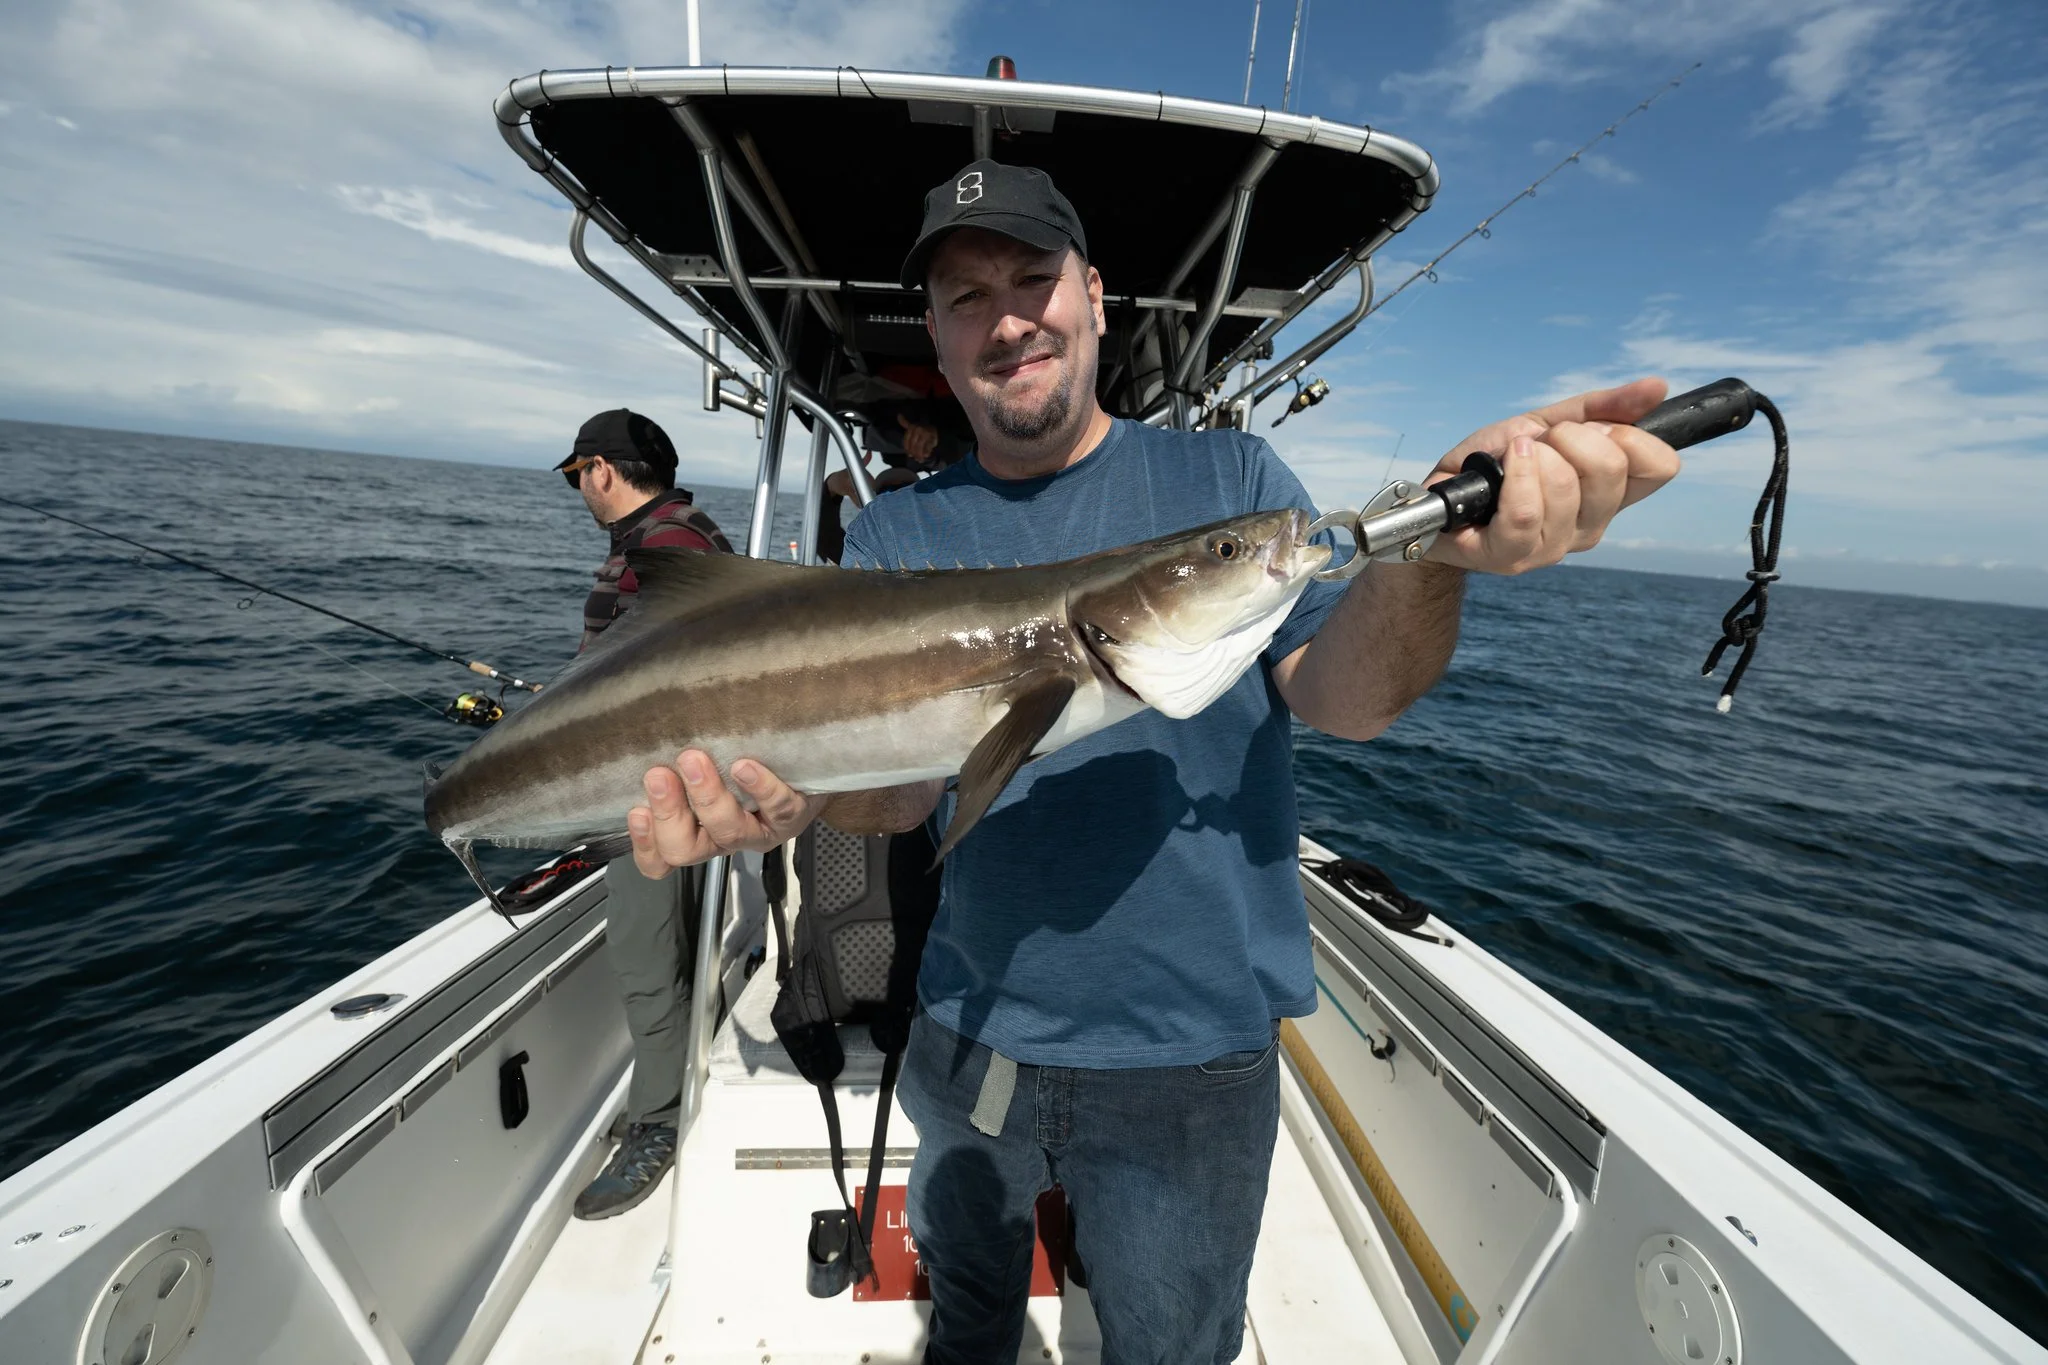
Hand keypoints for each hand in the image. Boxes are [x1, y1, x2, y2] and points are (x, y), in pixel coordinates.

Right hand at [626, 749, 826, 876]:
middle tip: (659, 776)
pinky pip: (777, 808)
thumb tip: (641, 740)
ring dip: (707, 796)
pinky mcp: (792, 815)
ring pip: (729, 831)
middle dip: (669, 813)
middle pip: (686, 849)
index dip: (645, 844)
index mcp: (696, 834)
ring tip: (694, 761)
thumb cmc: (746, 765)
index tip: (637, 811)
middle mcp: (724, 839)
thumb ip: (675, 767)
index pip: (660, 858)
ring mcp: (759, 830)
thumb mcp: (705, 769)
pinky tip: (745, 767)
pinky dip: (760, 787)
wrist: (806, 767)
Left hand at [898, 414, 938, 464]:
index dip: (907, 448)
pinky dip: (926, 452)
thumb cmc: (922, 430)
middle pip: (913, 444)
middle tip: (914, 458)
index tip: (909, 454)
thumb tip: (898, 415)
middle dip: (913, 453)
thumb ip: (904, 422)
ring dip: (919, 454)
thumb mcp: (912, 426)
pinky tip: (926, 455)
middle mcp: (918, 429)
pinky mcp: (932, 439)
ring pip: (919, 447)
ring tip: (919, 459)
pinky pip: (927, 447)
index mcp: (912, 427)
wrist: (936, 431)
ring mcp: (925, 434)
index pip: (906, 440)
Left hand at [1425, 377, 1679, 574]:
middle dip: (1570, 436)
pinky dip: (1514, 475)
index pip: (1660, 466)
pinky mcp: (1510, 557)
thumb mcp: (1548, 423)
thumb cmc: (1495, 464)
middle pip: (1612, 469)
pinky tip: (1502, 464)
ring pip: (1565, 487)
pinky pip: (1525, 513)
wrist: (1438, 499)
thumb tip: (1657, 387)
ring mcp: (1552, 546)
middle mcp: (1590, 527)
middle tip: (1542, 442)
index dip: (1631, 436)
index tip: (1594, 429)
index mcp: (1610, 497)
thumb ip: (1601, 408)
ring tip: (1513, 456)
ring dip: (1534, 455)